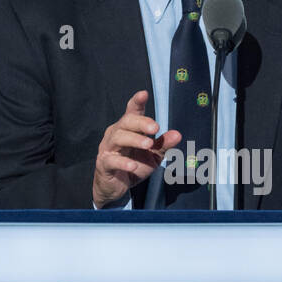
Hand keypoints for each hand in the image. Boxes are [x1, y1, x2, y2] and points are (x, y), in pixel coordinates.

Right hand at [92, 91, 181, 207]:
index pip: (132, 112)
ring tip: (148, 144)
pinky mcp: (104, 164)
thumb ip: (163, 145)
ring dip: (134, 139)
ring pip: (118, 137)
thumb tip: (177, 134)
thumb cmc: (134, 166)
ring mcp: (108, 148)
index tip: (144, 94)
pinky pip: (111, 160)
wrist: (116, 187)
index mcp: (129, 129)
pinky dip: (122, 162)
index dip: (137, 102)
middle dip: (141, 122)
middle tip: (155, 127)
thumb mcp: (153, 156)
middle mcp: (116, 134)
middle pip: (126, 122)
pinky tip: (133, 165)